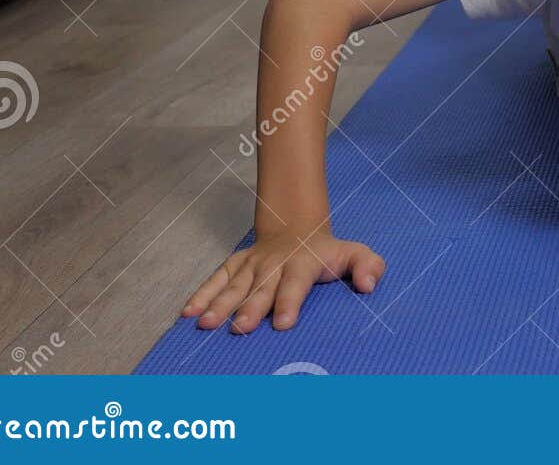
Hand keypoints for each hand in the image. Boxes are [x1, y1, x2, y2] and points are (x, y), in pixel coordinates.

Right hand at [181, 232, 384, 332]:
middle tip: (240, 329)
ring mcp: (252, 265)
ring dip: (220, 304)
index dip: (290, 302)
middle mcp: (274, 264)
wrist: (297, 228)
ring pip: (235, 286)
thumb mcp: (356, 253)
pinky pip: (216, 279)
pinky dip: (201, 294)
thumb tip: (369, 285)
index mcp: (303, 264)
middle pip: (262, 288)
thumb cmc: (327, 252)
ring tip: (206, 324)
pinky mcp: (235, 266)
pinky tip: (188, 312)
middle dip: (251, 308)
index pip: (296, 284)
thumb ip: (369, 266)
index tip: (283, 323)